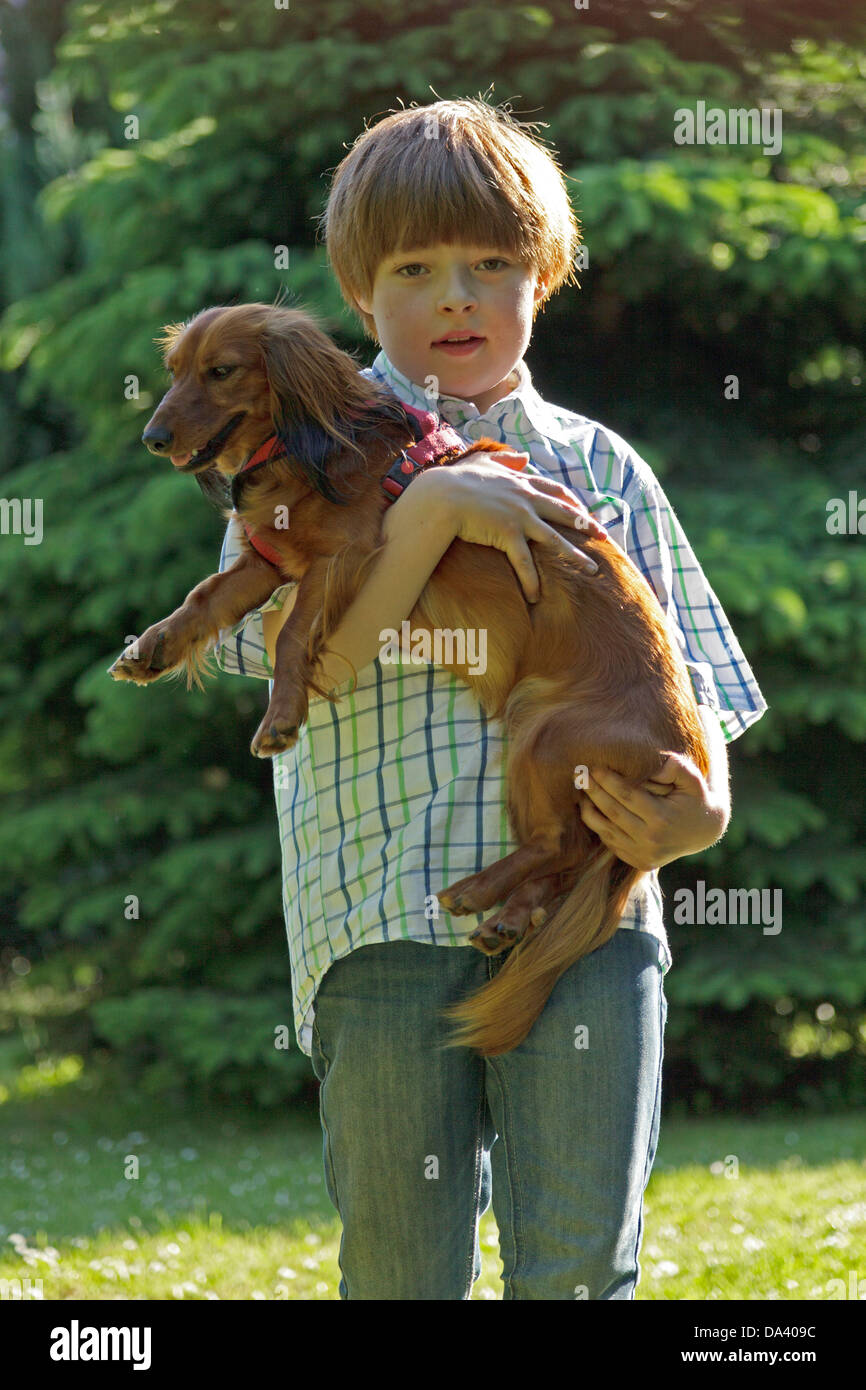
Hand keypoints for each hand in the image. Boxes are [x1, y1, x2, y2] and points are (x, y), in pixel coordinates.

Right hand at [423, 450, 606, 602]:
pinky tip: (536, 596)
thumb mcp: (484, 461)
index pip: (555, 491)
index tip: (585, 510)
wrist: (441, 495)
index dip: (572, 501)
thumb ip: (506, 458)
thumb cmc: (457, 479)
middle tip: (604, 537)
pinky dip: (532, 580)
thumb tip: (523, 454)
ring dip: (575, 556)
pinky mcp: (507, 535)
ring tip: (591, 570)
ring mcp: (519, 517)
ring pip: (555, 540)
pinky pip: (524, 562)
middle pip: (565, 513)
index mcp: (522, 483)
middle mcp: (526, 499)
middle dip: (587, 525)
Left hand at [576, 753, 728, 870]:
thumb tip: (652, 764)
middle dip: (593, 791)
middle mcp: (651, 840)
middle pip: (612, 812)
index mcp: (662, 819)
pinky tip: (591, 807)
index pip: (627, 796)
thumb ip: (675, 767)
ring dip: (589, 808)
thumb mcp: (693, 779)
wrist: (703, 832)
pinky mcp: (638, 861)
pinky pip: (611, 842)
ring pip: (606, 830)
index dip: (609, 780)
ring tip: (581, 790)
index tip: (596, 766)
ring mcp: (643, 854)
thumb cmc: (695, 798)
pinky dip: (598, 825)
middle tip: (580, 774)